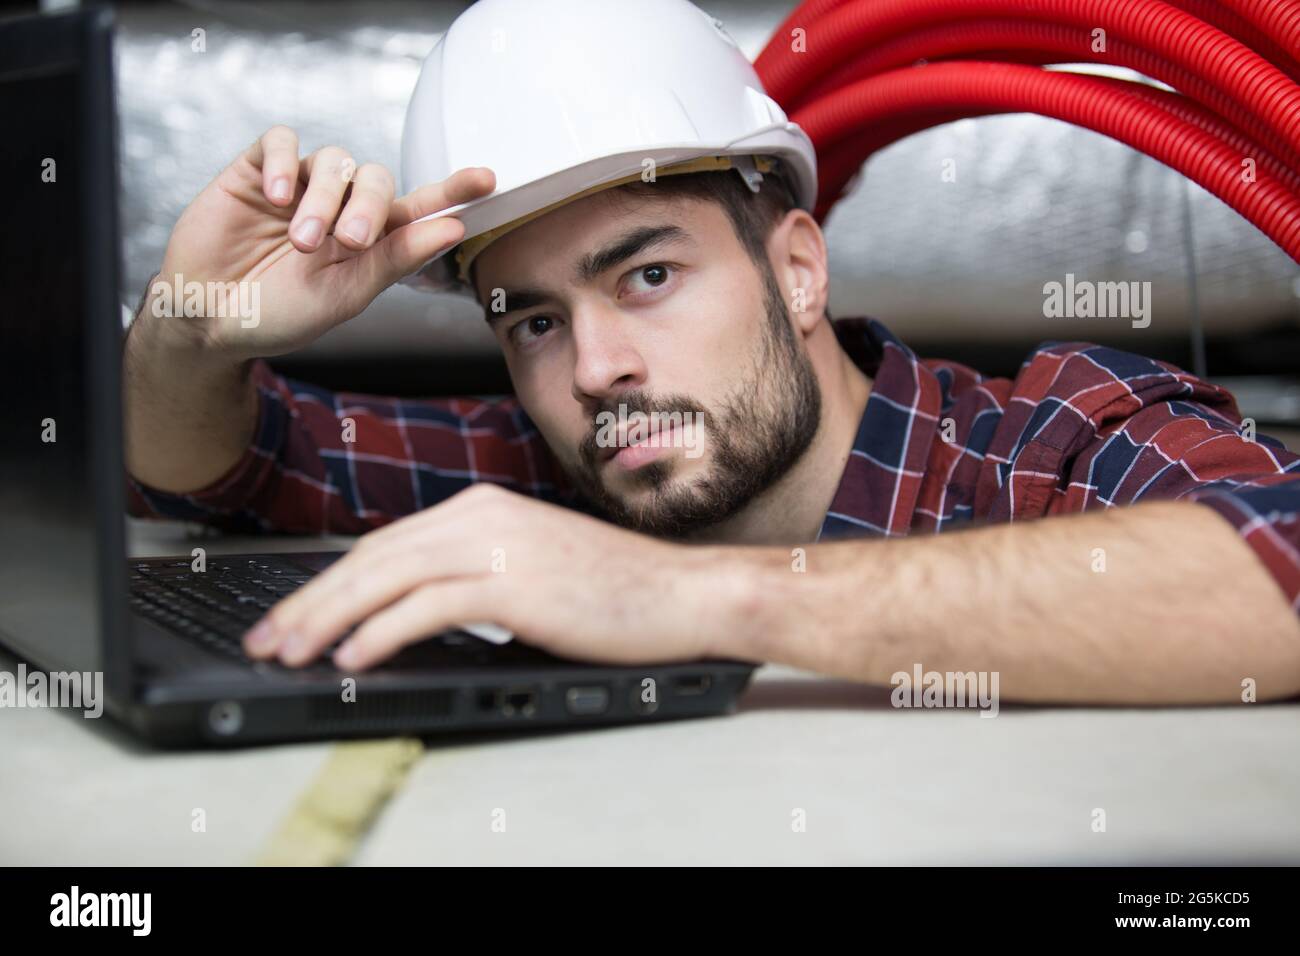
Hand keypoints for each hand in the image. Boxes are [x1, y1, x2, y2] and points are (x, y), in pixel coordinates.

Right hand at [145, 125, 494, 359]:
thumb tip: (451, 228)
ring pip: (333, 161)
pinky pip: (282, 141)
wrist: (208, 320)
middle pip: (376, 178)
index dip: (451, 190)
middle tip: (349, 241)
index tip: (487, 179)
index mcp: (367, 241)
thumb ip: (395, 259)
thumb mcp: (343, 294)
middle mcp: (338, 208)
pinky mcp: (255, 172)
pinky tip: (276, 197)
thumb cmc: (278, 315)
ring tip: (302, 240)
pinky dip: (285, 163)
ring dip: (324, 199)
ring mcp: (298, 188)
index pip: (416, 207)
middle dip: (368, 206)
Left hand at [242, 485, 755, 669]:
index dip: (327, 582)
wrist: (682, 592)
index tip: (292, 615)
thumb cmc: (614, 589)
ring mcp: (499, 545)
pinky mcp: (515, 582)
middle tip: (269, 636)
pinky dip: (381, 632)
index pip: (383, 545)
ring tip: (293, 651)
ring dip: (329, 618)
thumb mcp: (529, 568)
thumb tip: (404, 612)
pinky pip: (429, 607)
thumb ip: (470, 576)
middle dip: (310, 600)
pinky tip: (353, 656)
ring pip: (387, 577)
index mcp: (481, 507)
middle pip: (372, 556)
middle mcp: (482, 515)